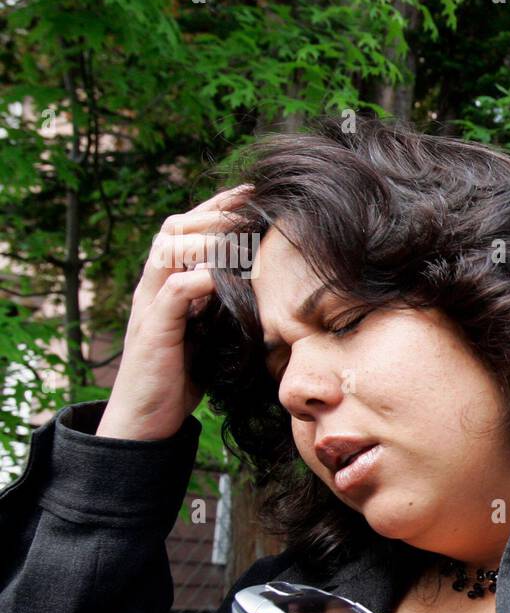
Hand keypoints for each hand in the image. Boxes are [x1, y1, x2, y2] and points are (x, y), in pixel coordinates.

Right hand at [97, 185, 253, 440]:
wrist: (147, 417)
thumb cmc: (182, 374)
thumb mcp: (209, 330)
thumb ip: (222, 303)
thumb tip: (260, 282)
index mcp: (167, 282)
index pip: (185, 230)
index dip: (215, 209)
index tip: (250, 195)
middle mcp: (154, 286)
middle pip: (175, 229)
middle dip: (213, 213)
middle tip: (250, 206)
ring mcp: (150, 305)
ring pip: (169, 250)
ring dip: (208, 240)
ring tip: (242, 236)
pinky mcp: (153, 330)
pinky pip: (173, 291)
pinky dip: (200, 279)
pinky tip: (225, 277)